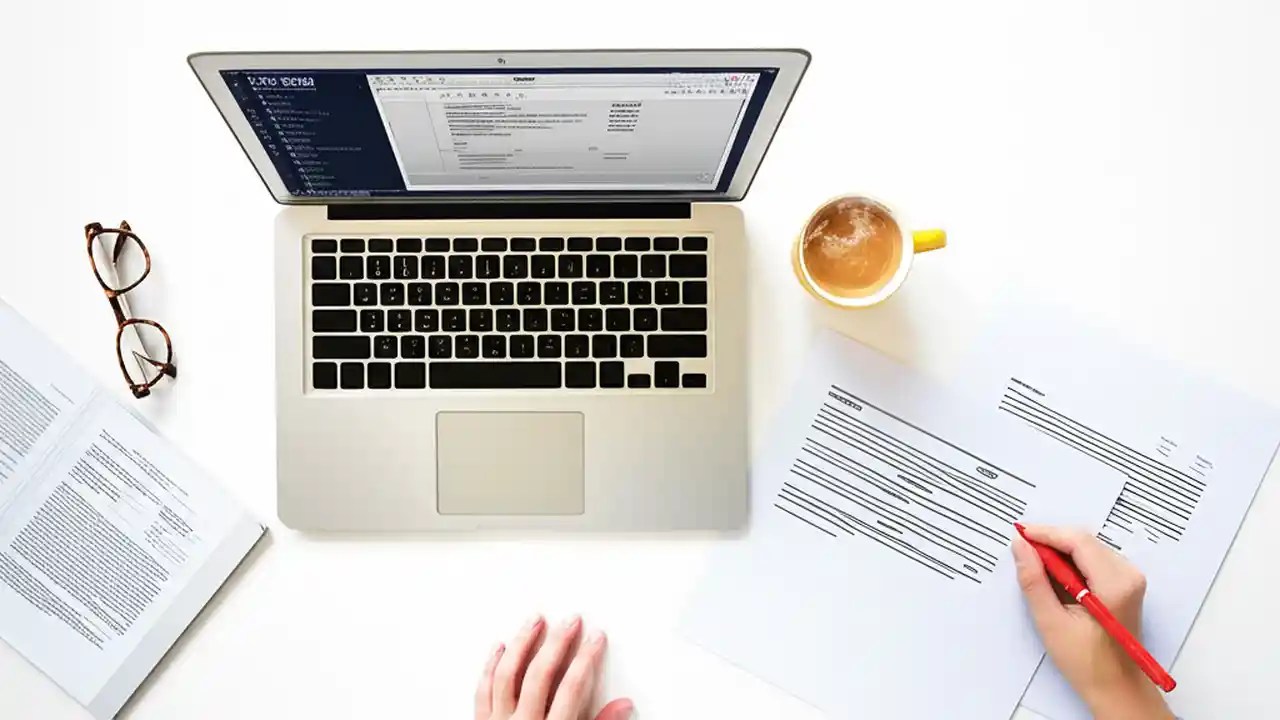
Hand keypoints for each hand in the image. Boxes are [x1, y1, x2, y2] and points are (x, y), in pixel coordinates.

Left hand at [475, 614, 633, 719]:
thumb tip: (623, 706)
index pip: (571, 688)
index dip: (586, 659)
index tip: (596, 638)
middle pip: (539, 675)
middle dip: (557, 643)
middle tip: (571, 621)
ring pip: (507, 674)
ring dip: (521, 643)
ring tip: (534, 621)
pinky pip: (483, 689)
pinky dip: (491, 665)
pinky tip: (500, 647)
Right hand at [1012, 525, 1173, 719]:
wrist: (1117, 687)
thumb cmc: (1088, 663)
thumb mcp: (1051, 622)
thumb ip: (1034, 581)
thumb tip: (1021, 547)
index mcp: (1114, 585)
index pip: (1077, 541)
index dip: (1045, 533)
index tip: (1020, 534)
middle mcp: (1128, 576)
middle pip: (1084, 541)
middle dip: (1051, 541)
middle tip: (1022, 550)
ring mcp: (1130, 579)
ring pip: (1088, 547)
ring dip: (1060, 551)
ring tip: (1036, 566)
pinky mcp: (1126, 584)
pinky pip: (1095, 559)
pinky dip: (1072, 561)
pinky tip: (1055, 576)